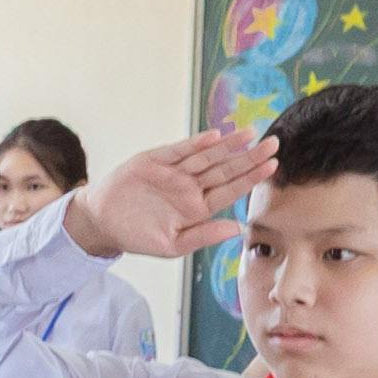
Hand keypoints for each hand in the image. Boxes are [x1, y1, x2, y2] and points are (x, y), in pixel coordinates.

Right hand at [72, 127, 267, 264]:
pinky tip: (214, 136)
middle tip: (273, 143)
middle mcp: (190, 187)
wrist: (103, 222)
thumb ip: (204, 236)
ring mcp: (174, 172)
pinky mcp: (155, 160)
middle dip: (249, 156)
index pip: (231, 190)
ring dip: (227, 144)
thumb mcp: (172, 245)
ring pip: (206, 156)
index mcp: (199, 208)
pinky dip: (195, 143)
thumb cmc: (139, 236)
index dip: (251, 177)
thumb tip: (237, 229)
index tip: (273, 166)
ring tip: (249, 133)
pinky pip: (178, 150)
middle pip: (225, 169)